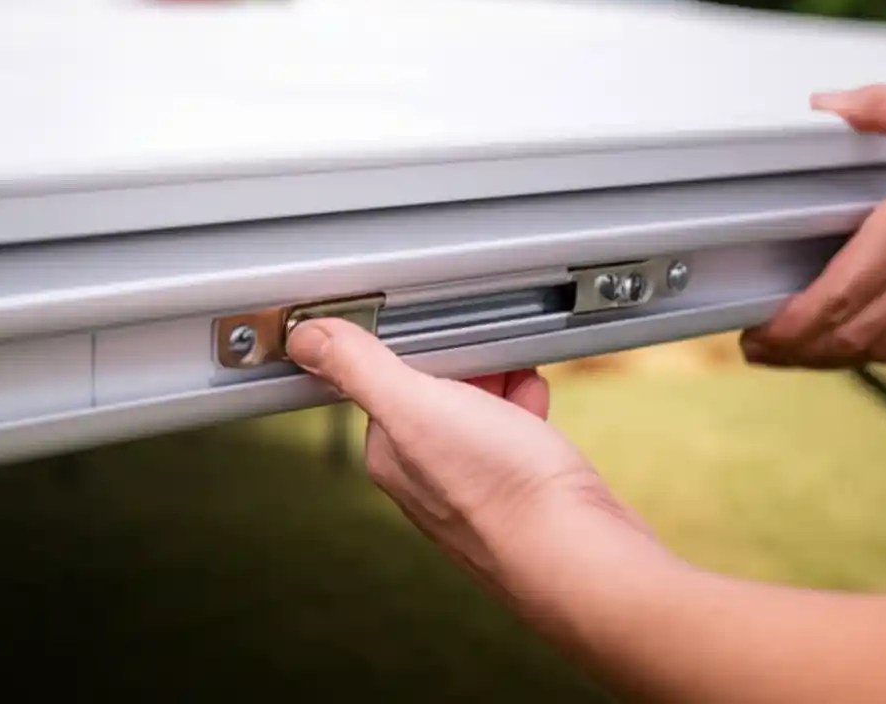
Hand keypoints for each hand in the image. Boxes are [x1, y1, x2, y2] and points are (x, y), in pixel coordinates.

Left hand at [285, 318, 657, 595]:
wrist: (580, 550)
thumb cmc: (502, 489)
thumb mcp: (417, 406)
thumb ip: (359, 368)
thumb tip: (306, 338)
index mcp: (392, 454)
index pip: (385, 380)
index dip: (417, 350)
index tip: (441, 335)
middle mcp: (427, 475)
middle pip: (436, 392)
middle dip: (468, 365)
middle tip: (490, 356)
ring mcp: (474, 484)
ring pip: (479, 410)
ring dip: (501, 384)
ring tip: (518, 381)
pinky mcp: (519, 489)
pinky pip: (515, 431)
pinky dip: (526, 410)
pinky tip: (536, 409)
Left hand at [742, 85, 885, 367]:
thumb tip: (828, 103)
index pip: (840, 294)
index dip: (792, 325)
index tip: (759, 332)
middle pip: (849, 334)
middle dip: (796, 351)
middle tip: (758, 348)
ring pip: (880, 349)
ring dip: (828, 359)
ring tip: (790, 354)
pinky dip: (874, 356)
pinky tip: (853, 349)